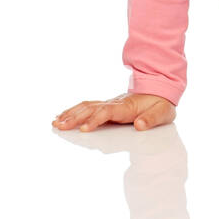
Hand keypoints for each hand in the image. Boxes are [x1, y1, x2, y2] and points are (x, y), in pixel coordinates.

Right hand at [53, 93, 174, 131]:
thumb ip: (152, 119)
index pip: (107, 112)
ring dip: (70, 114)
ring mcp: (109, 103)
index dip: (95, 120)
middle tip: (59, 126)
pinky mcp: (107, 106)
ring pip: (86, 106)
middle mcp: (115, 103)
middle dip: (74, 117)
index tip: (84, 129)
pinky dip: (74, 111)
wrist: (161, 89)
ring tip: (55, 122)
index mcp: (127, 106)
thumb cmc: (161, 104)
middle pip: (91, 108)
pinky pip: (87, 107)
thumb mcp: (163, 112)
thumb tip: (140, 125)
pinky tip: (63, 116)